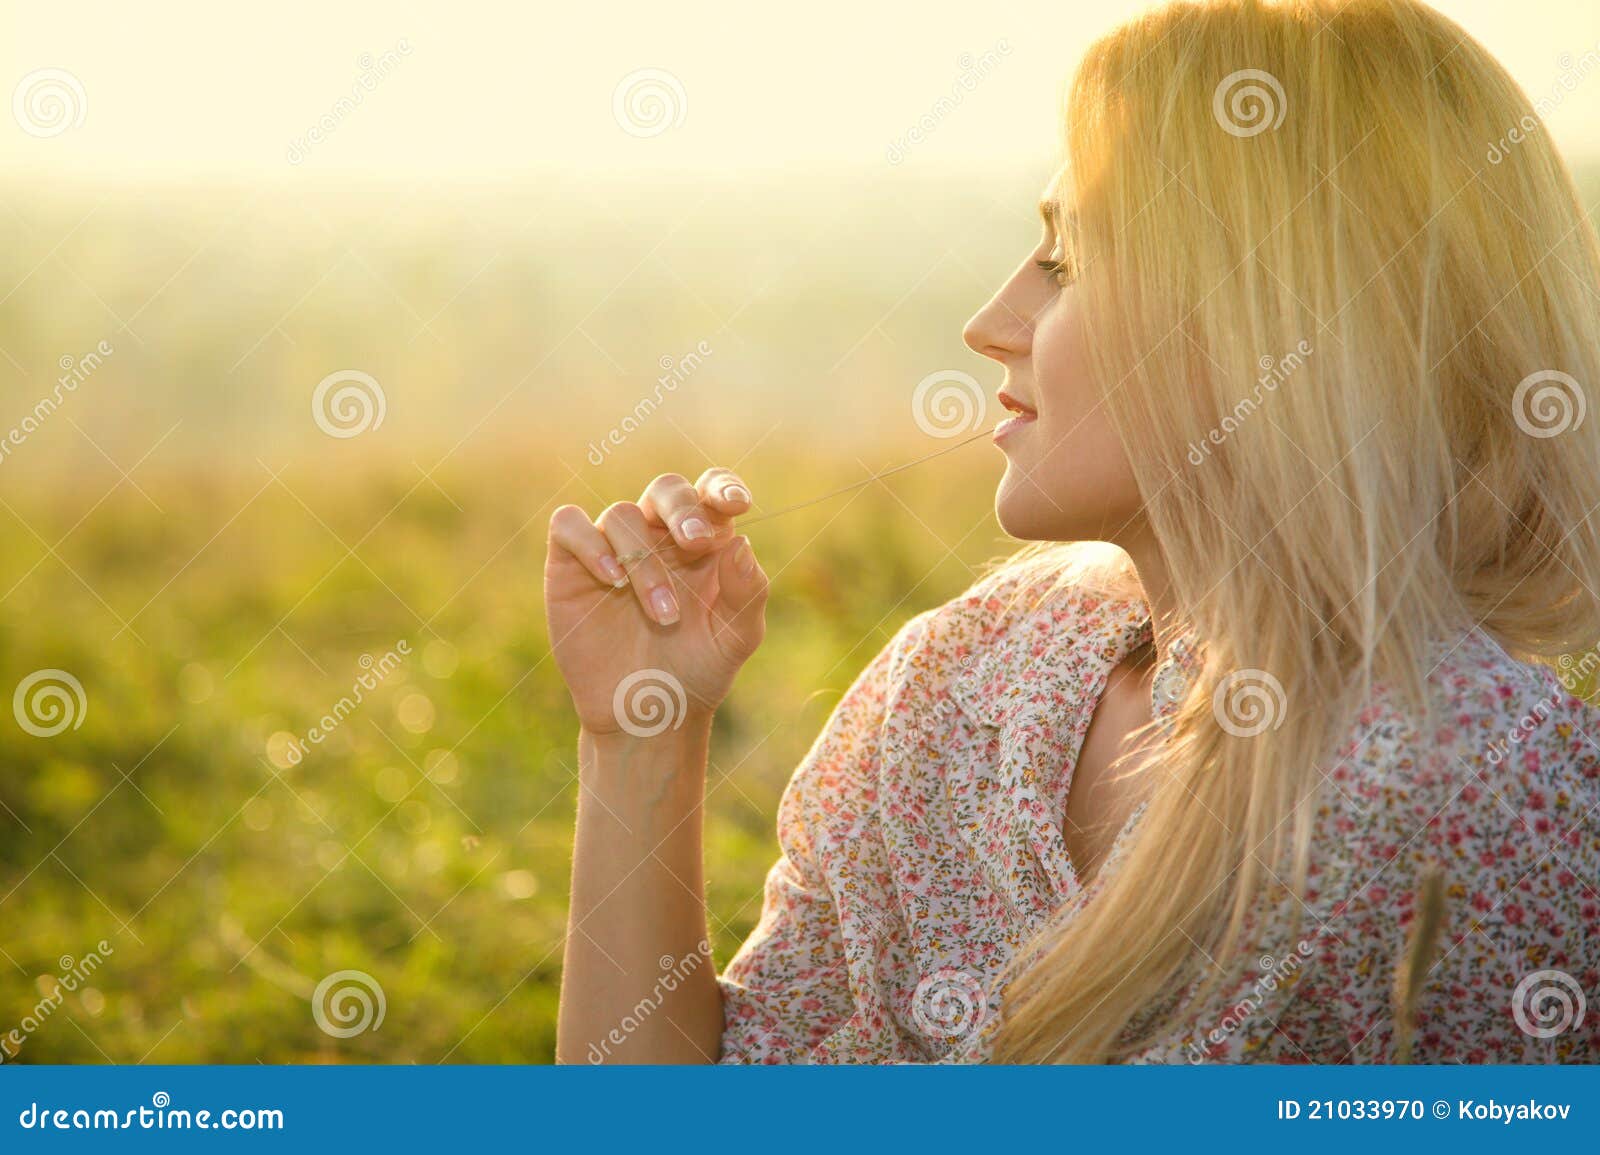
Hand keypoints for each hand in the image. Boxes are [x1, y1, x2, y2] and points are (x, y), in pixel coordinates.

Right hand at [545, 468, 767, 736]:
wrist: (647, 717)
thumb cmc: (697, 672)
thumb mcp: (736, 638)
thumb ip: (747, 591)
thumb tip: (741, 542)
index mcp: (704, 544)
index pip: (711, 493)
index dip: (721, 485)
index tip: (736, 504)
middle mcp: (658, 538)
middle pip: (666, 490)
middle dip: (683, 509)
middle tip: (697, 543)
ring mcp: (613, 549)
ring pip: (621, 516)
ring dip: (644, 562)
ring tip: (663, 615)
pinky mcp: (571, 566)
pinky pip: (569, 525)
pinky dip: (589, 542)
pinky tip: (611, 578)